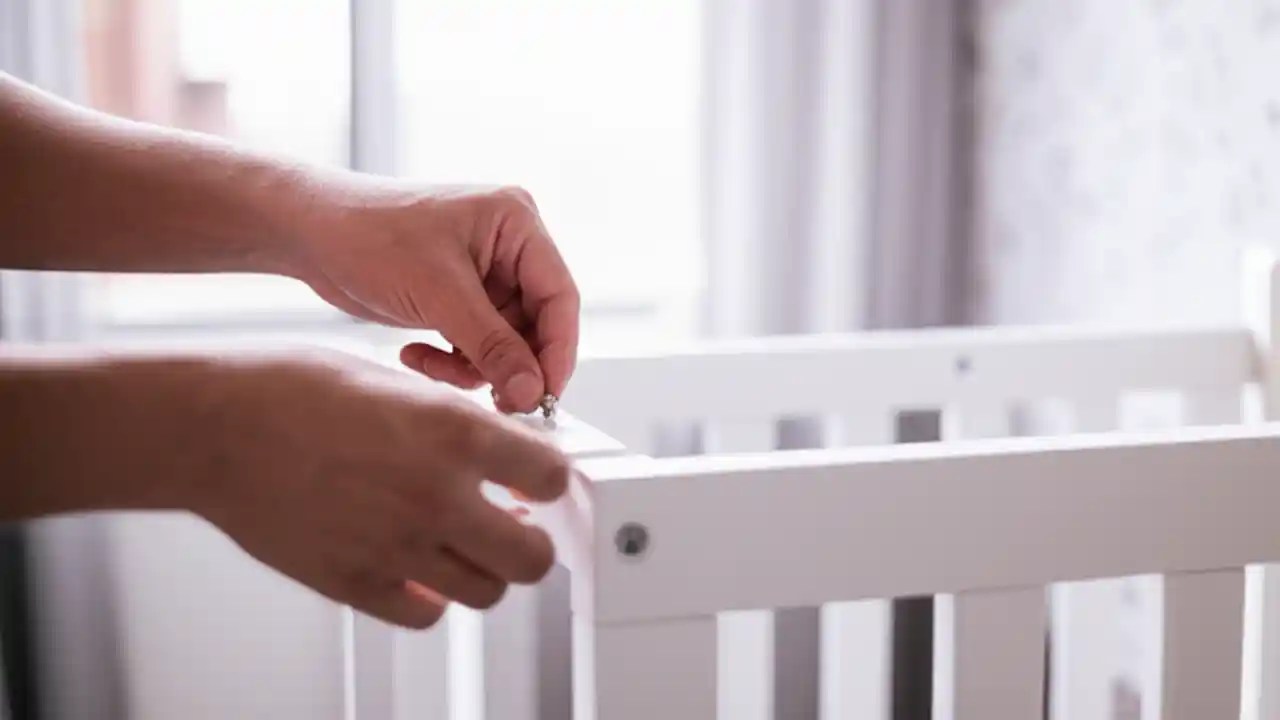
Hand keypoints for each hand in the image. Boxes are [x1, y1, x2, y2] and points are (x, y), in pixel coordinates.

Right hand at [192, 350, 569, 627]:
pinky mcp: (355, 584)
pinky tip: (415, 565)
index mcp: (454, 433)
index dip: (549, 478)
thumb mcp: (401, 385)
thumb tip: (504, 456)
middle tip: (515, 524)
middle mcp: (435, 496)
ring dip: (483, 569)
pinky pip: (426, 613)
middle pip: (533, 557)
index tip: (538, 479)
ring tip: (461, 542)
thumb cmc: (297, 391)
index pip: (552, 476)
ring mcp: (397, 548)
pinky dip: (431, 596)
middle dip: (531, 540)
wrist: (217, 426)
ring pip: (486, 591)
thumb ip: (460, 427)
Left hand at [292, 182, 578, 413]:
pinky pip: (474, 346)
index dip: (558, 350)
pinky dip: (450, 360)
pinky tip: (414, 354)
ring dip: (473, 366)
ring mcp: (482, 275)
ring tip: (433, 366)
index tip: (546, 395)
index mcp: (516, 224)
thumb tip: (533, 391)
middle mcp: (506, 247)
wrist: (309, 234)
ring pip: (504, 343)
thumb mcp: (439, 294)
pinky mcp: (456, 299)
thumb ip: (492, 346)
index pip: (559, 296)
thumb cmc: (369, 235)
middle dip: (511, 364)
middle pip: (535, 325)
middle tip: (497, 402)